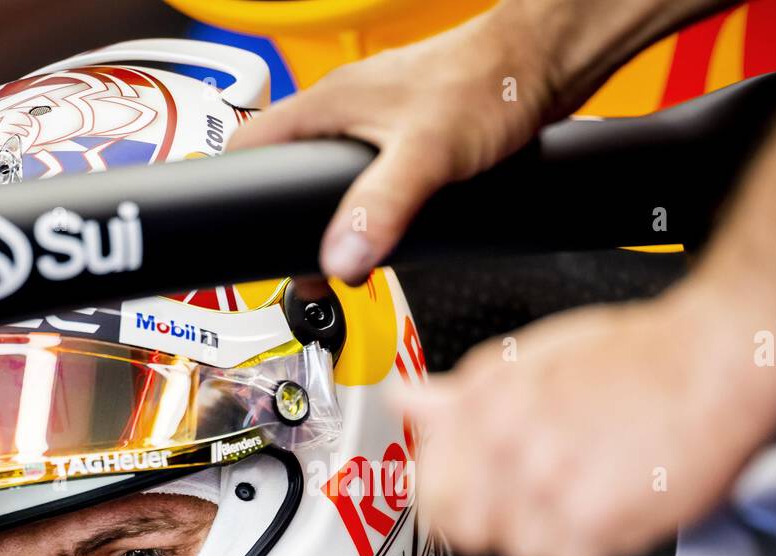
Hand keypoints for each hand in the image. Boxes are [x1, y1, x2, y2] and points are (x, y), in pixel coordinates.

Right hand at [227, 3, 568, 283]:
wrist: (541, 65)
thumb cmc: (486, 86)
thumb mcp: (424, 156)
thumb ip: (379, 209)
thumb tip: (338, 260)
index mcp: (327, 104)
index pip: (251, 145)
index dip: (235, 192)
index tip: (241, 237)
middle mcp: (343, 110)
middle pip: (287, 172)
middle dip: (290, 225)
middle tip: (301, 271)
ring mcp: (373, 121)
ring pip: (329, 178)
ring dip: (333, 221)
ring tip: (341, 264)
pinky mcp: (405, 135)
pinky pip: (367, 178)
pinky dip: (366, 210)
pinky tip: (385, 233)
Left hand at [395, 285, 775, 555]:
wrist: (715, 360)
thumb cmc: (638, 355)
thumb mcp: (535, 356)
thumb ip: (465, 392)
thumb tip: (410, 402)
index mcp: (486, 410)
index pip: (430, 493)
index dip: (450, 501)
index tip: (468, 500)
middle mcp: (511, 452)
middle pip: (468, 533)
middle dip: (495, 523)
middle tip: (534, 500)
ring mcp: (552, 491)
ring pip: (521, 554)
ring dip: (550, 537)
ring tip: (586, 492)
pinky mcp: (599, 523)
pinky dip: (592, 552)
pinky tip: (611, 509)